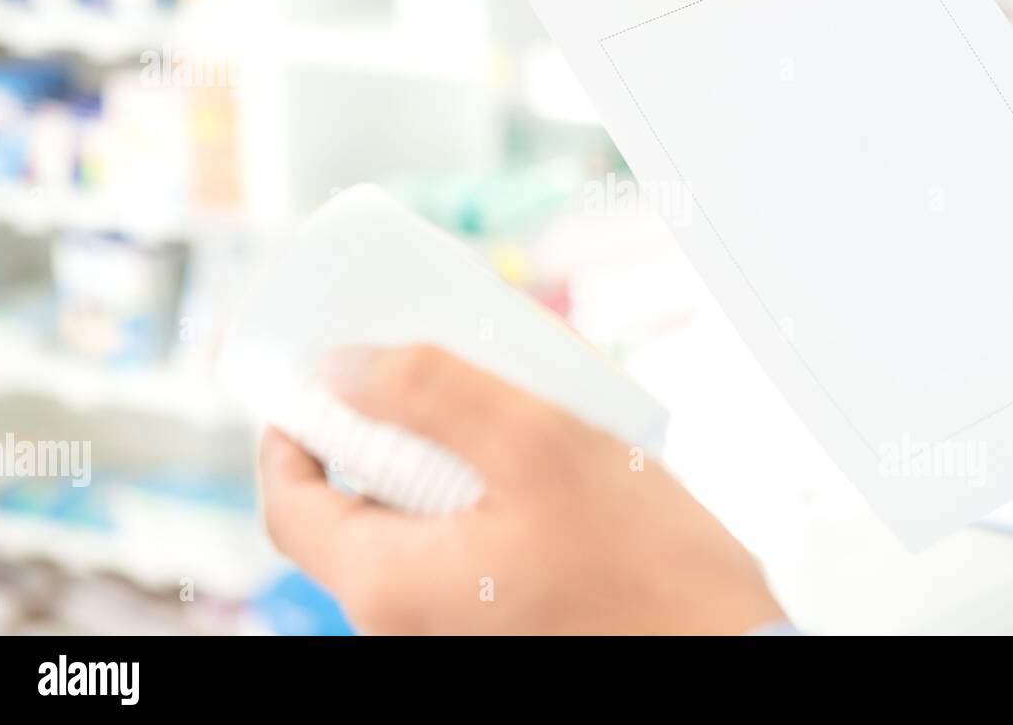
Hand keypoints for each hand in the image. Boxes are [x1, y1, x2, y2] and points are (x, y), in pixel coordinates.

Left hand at [259, 345, 785, 633]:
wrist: (722, 646)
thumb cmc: (646, 570)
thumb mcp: (537, 445)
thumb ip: (431, 394)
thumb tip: (344, 366)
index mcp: (393, 582)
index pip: (291, 502)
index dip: (290, 430)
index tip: (316, 378)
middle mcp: (407, 615)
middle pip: (355, 503)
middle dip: (385, 427)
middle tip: (433, 370)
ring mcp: (453, 621)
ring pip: (415, 517)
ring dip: (443, 452)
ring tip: (504, 404)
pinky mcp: (498, 615)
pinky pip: (461, 538)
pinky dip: (480, 487)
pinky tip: (539, 455)